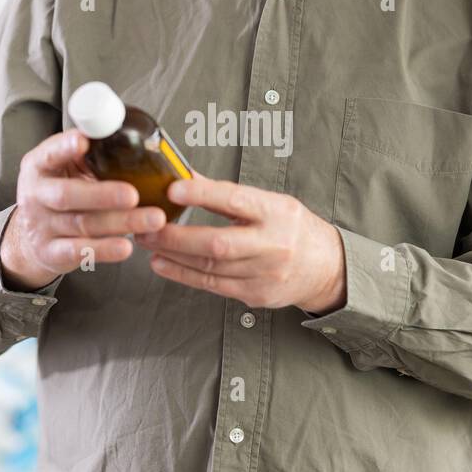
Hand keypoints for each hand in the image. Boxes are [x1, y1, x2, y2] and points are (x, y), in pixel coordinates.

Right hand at [0, 128, 167, 290]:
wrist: (32, 237)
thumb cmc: (60, 191)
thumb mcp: (65, 168)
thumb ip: (90, 155)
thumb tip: (134, 140)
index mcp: (39, 166)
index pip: (49, 154)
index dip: (64, 147)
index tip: (83, 141)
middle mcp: (36, 195)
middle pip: (68, 195)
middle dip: (103, 195)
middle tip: (133, 194)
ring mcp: (41, 226)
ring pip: (82, 224)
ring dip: (120, 222)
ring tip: (152, 219)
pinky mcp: (51, 253)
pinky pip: (79, 252)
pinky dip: (104, 250)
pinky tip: (126, 247)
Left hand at [134, 175, 346, 313]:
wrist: (325, 267)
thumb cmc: (291, 228)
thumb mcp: (268, 202)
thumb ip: (227, 195)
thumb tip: (186, 176)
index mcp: (277, 212)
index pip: (236, 200)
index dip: (203, 194)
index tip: (173, 188)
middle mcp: (273, 244)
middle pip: (218, 243)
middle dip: (176, 236)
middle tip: (147, 225)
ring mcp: (264, 273)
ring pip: (210, 267)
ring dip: (173, 255)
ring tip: (147, 241)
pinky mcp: (255, 294)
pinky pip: (212, 285)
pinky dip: (183, 274)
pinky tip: (162, 263)